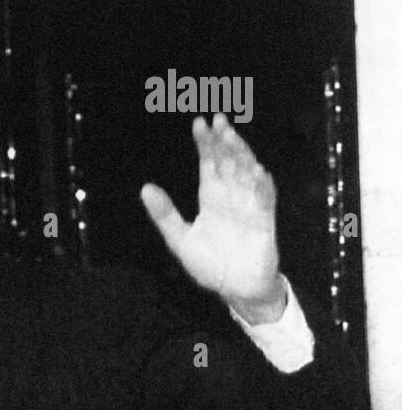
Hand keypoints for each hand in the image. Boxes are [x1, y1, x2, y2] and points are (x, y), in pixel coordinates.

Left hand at [141, 114, 285, 323]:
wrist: (235, 289)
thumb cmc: (209, 264)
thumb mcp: (179, 239)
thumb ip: (165, 214)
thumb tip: (144, 188)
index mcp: (211, 197)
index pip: (209, 164)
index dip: (205, 144)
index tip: (199, 123)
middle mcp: (231, 196)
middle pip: (228, 162)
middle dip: (224, 141)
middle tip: (218, 120)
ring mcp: (249, 206)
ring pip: (247, 173)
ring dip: (241, 155)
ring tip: (231, 136)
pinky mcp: (264, 221)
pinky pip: (265, 199)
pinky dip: (261, 185)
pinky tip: (256, 171)